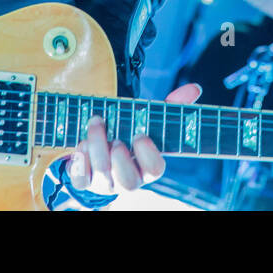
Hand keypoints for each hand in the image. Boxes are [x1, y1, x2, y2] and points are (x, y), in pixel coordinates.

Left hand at [66, 82, 201, 194]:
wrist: (102, 150)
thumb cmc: (130, 134)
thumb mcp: (149, 120)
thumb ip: (171, 106)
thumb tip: (194, 89)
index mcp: (147, 166)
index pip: (155, 170)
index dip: (148, 154)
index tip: (140, 134)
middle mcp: (128, 179)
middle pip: (128, 181)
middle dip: (120, 157)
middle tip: (116, 137)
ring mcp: (106, 183)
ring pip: (103, 177)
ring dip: (97, 147)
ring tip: (95, 124)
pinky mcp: (85, 182)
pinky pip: (80, 180)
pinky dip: (79, 160)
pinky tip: (81, 143)